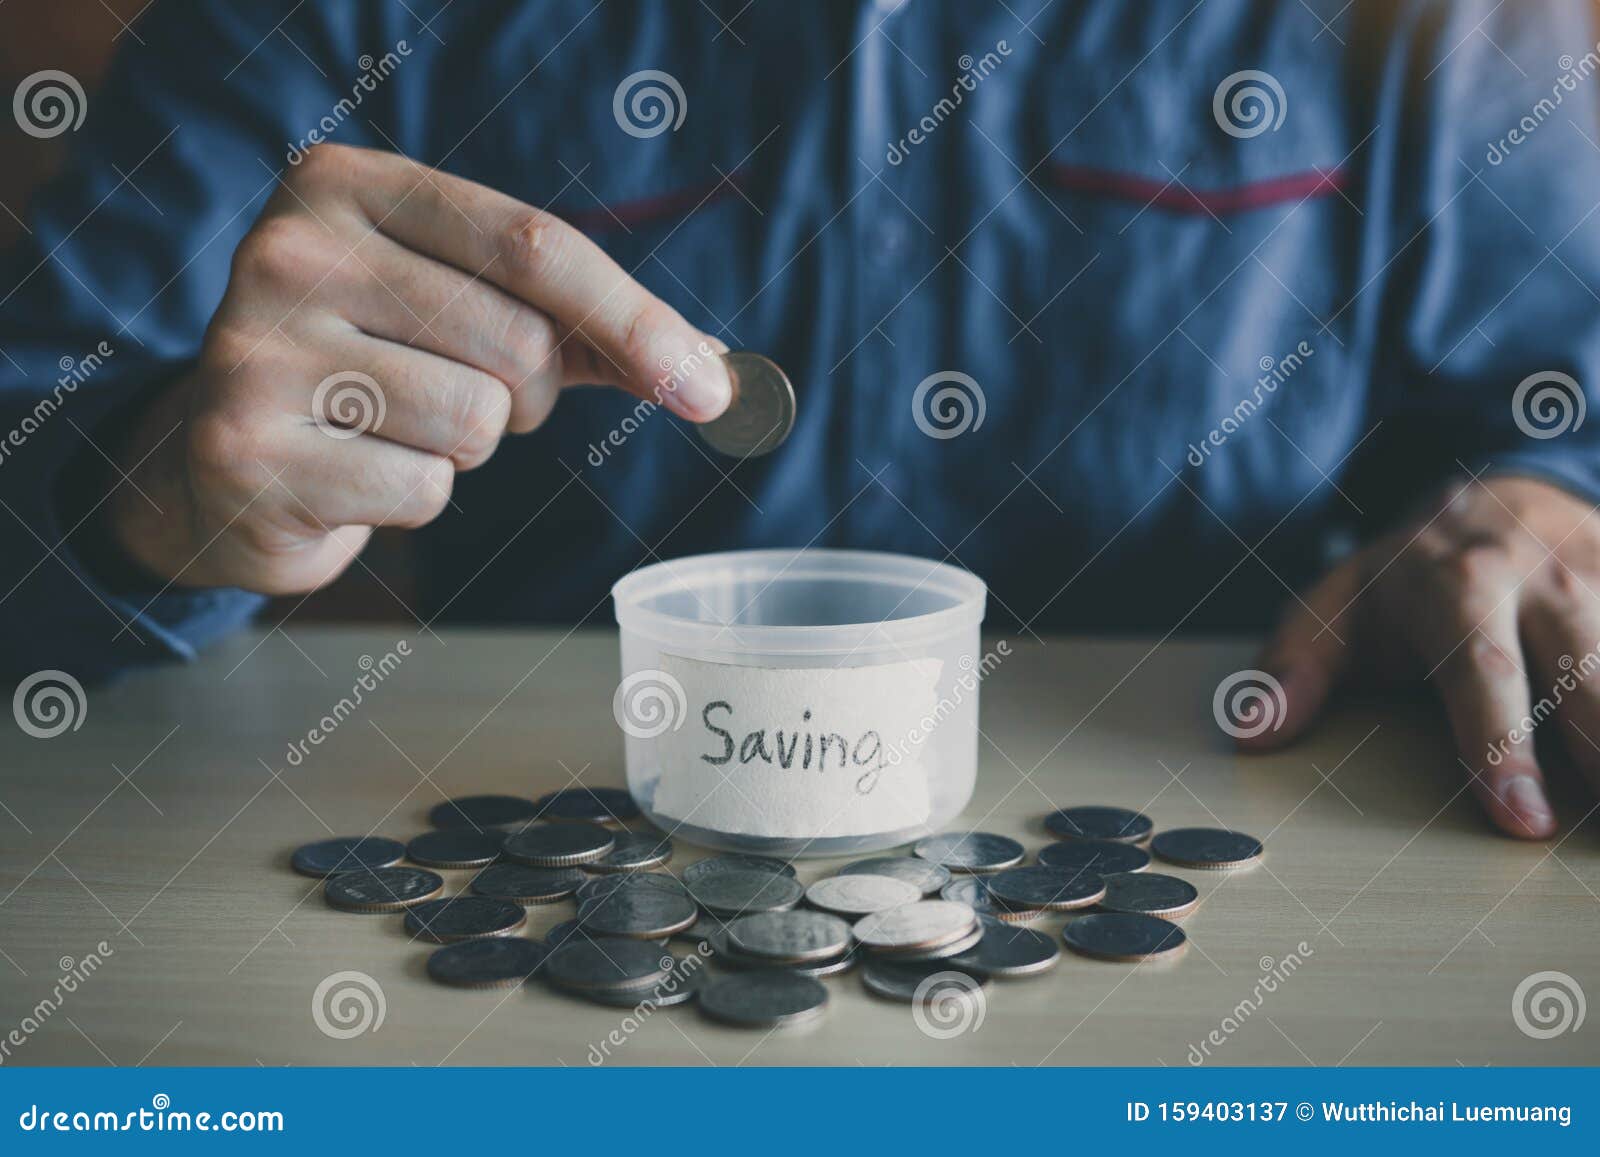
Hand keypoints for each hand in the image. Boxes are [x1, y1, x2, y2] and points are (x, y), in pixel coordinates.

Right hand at [104, 143, 730, 593]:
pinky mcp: (250, 448)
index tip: (708, 388)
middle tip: (450, 391)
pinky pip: (422, 491)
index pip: (536, 245)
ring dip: (462, 449)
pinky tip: (348, 474)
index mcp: (349, 186)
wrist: (224, 461)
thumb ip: (579, 326)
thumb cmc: (376, 372)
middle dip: (522, 394)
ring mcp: (259, 349)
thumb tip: (709, 373)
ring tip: (389, 430)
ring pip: (475, 423)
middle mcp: (292, 250)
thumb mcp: (465, 311)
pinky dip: (410, 500)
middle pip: (517, 343)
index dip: (635, 320)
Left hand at [1244, 474, 1599, 838]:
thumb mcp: (1335, 606)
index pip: (1482, 668)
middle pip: (1593, 672)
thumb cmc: (1409, 576)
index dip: (1501, 746)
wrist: (1496, 495)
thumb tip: (1252, 730)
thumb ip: (1296, 666)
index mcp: (1459, 582)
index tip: (1523, 820)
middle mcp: (1549, 577)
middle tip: (1598, 836)